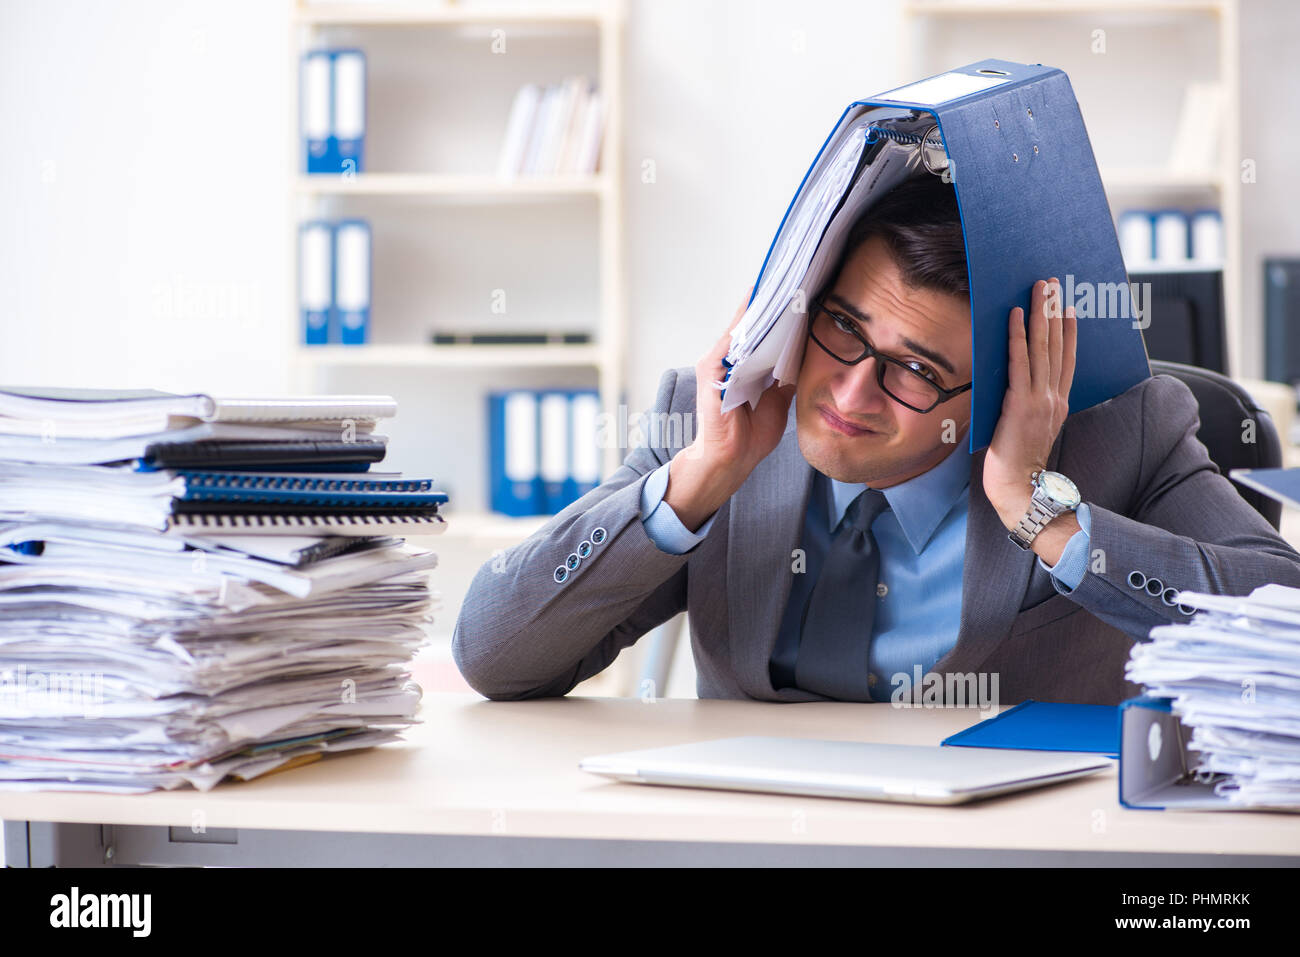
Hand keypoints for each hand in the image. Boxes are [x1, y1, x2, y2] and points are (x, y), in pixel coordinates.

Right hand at [664, 292, 796, 529]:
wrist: (731, 460)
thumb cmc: (750, 434)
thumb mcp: (779, 397)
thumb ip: (787, 374)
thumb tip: (806, 351)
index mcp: (743, 363)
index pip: (761, 328)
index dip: (778, 308)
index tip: (799, 286)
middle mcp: (727, 357)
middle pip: (750, 320)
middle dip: (772, 299)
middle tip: (796, 272)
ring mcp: (716, 361)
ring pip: (741, 325)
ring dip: (761, 305)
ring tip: (784, 282)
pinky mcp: (710, 369)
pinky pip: (730, 339)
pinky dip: (745, 323)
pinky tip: (763, 307)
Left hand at [984, 277, 1077, 528]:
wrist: (1020, 488)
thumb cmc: (1019, 463)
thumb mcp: (1033, 429)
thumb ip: (1034, 406)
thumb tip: (1021, 388)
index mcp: (1059, 403)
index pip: (1066, 359)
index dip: (1068, 331)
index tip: (1068, 307)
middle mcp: (1054, 397)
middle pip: (1057, 345)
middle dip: (1055, 311)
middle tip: (1053, 284)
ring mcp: (1039, 399)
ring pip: (1042, 348)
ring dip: (1040, 314)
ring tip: (1039, 289)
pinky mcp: (1020, 404)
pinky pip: (1019, 363)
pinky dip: (1018, 337)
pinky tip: (1015, 316)